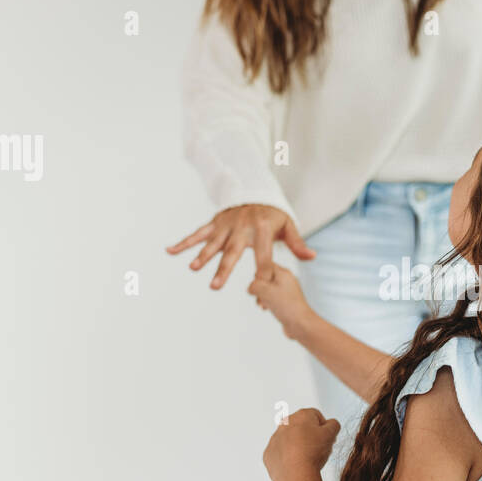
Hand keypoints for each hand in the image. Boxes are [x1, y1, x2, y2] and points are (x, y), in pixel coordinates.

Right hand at [166, 204, 314, 288]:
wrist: (256, 190)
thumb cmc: (273, 215)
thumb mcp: (288, 226)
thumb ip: (297, 244)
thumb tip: (312, 257)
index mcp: (262, 229)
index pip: (263, 255)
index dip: (262, 272)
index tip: (257, 289)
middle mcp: (242, 226)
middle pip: (233, 251)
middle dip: (224, 269)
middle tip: (215, 287)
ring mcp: (226, 224)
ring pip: (213, 242)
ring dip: (202, 255)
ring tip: (193, 268)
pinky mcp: (215, 223)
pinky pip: (198, 233)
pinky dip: (184, 242)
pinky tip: (170, 250)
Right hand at [248, 264, 316, 340]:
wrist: (301, 324)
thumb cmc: (287, 307)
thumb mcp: (265, 292)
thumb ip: (254, 285)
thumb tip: (251, 288)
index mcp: (283, 272)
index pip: (264, 265)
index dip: (258, 275)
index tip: (259, 286)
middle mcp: (285, 279)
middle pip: (264, 277)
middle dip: (258, 288)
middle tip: (261, 297)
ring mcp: (286, 290)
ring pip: (266, 289)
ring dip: (261, 297)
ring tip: (264, 305)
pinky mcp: (285, 300)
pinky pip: (271, 298)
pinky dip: (267, 303)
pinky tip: (267, 309)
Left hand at [263, 408, 340, 480]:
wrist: (295, 473)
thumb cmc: (312, 452)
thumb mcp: (332, 434)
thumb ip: (333, 425)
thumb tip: (331, 424)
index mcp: (301, 415)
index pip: (316, 416)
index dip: (324, 428)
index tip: (326, 438)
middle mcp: (285, 423)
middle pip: (301, 427)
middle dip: (309, 436)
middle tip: (318, 449)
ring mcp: (275, 438)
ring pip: (289, 440)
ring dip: (298, 446)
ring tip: (307, 459)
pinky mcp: (269, 453)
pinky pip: (280, 453)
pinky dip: (287, 457)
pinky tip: (296, 464)